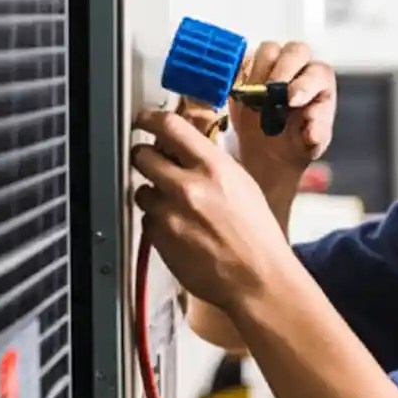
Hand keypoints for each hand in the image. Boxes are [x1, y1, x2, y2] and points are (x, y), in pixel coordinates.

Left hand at [131, 108, 291, 310]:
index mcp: (214, 167)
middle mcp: (188, 186)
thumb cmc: (257, 234)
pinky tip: (180, 230)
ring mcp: (170, 213)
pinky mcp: (159, 238)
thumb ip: (212, 163)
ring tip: (177, 207)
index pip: (169, 127)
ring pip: (141, 189)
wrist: (257, 277)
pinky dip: (158, 222)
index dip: (150, 119)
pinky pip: (146, 220)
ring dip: (153, 194)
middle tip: (154, 163)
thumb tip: (187, 148)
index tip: (143, 120)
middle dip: (146, 157)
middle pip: (142, 155)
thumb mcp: (243, 184)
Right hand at [233, 41, 336, 181]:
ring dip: (259, 72)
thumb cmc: (296, 143)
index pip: (319, 72)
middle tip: (269, 94)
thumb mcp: (309, 146)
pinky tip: (237, 95)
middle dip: (283, 71)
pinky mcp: (248, 67)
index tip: (291, 101)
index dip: (305, 84)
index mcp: (320, 83)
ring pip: (268, 51)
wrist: (270, 151)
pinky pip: (242, 60)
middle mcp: (300, 67)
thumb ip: (315, 136)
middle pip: (295, 51)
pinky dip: (238, 75)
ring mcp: (273, 64)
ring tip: (252, 99)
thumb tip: (312, 133)